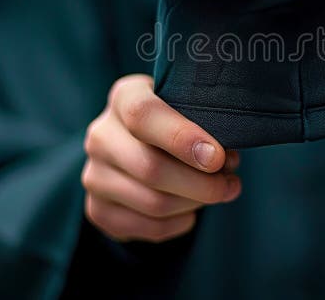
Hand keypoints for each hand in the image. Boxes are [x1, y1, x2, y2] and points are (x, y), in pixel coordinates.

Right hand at [82, 74, 240, 242]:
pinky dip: (178, 223)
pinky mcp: (97, 209)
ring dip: (195, 203)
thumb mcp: (188, 106)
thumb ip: (205, 123)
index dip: (182, 138)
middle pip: (150, 167)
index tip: (217, 157)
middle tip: (230, 184)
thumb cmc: (177, 121)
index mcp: (124, 97)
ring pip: (152, 203)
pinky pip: (146, 228)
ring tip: (218, 193)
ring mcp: (94, 174)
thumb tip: (226, 160)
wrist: (141, 144)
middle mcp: (101, 134)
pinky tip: (192, 211)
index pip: (143, 115)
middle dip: (201, 183)